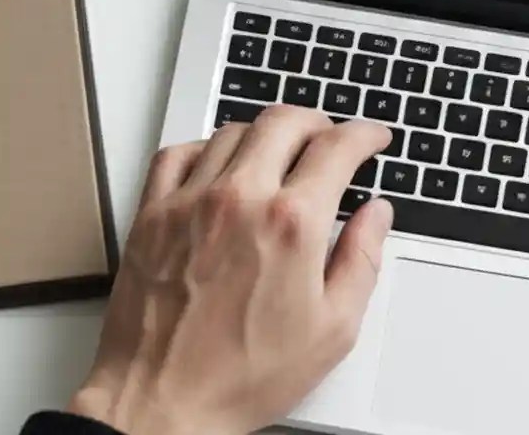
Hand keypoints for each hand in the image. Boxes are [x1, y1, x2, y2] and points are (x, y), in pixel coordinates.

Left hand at [68, 106, 393, 434]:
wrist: (161, 406)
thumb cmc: (242, 376)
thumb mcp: (334, 328)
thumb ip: (362, 259)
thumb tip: (376, 215)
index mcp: (293, 224)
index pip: (338, 147)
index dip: (365, 134)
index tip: (372, 138)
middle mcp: (241, 200)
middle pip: (286, 122)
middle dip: (319, 122)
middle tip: (332, 137)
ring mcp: (191, 203)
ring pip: (235, 131)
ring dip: (267, 133)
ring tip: (281, 152)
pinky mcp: (152, 217)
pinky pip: (178, 154)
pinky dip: (206, 148)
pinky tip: (220, 165)